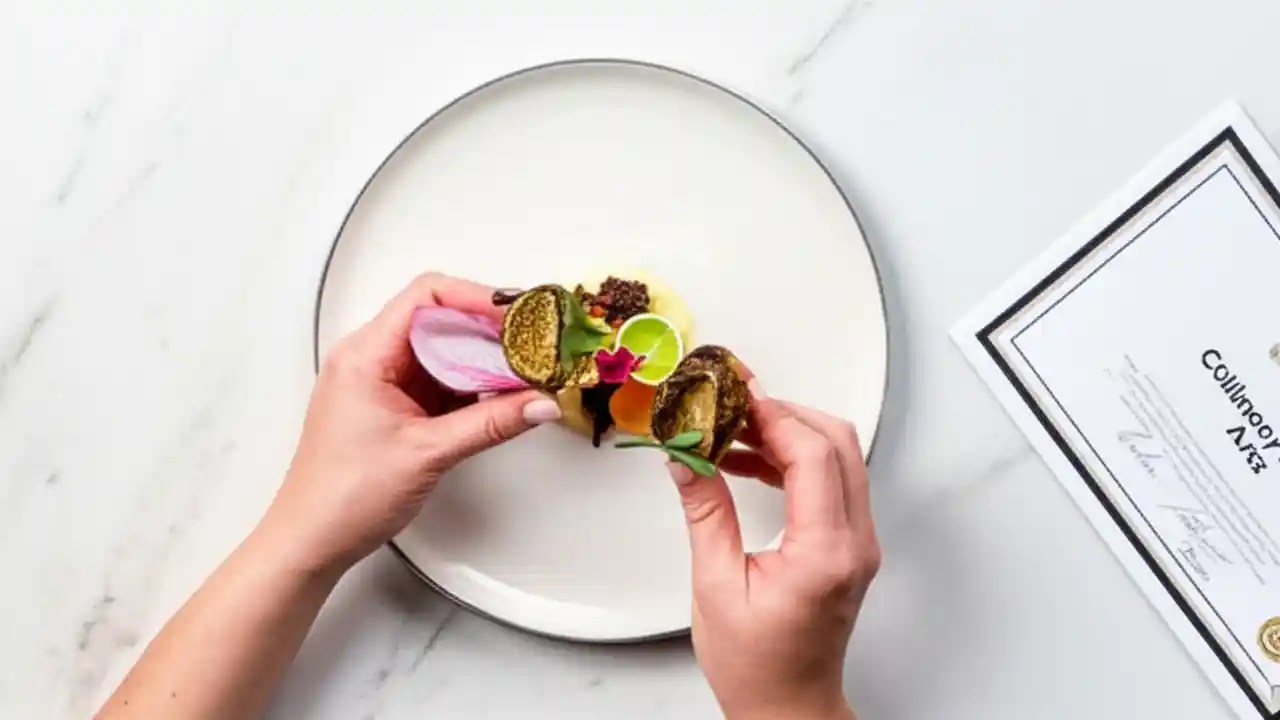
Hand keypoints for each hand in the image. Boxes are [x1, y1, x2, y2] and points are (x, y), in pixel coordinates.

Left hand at [264, 273, 561, 574]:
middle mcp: (370, 358)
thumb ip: (491, 424)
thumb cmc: (342, 496)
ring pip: (443, 351)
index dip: (477, 299)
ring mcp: (382, 382)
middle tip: (531, 346)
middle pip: (440, 319)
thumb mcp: (428, 453)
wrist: (312, 541)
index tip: (516, 318)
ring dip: (483, 361)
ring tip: (524, 374)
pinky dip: (471, 386)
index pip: (428, 296)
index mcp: (365, 354)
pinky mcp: (394, 406)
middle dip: (489, 331)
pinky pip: (440, 380)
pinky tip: (500, 399)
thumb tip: (539, 402)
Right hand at [668, 378, 879, 719]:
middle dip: (785, 413)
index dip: (775, 415)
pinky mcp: (849, 546)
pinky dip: (796, 461)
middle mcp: (854, 543)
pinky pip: (832, 483)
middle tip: (735, 401)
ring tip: (734, 428)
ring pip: (839, 459)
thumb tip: (686, 458)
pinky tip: (751, 461)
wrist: (788, 707)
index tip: (738, 392)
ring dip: (790, 434)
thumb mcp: (717, 585)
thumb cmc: (757, 666)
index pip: (813, 456)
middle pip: (837, 445)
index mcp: (826, 552)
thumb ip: (705, 512)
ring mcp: (858, 544)